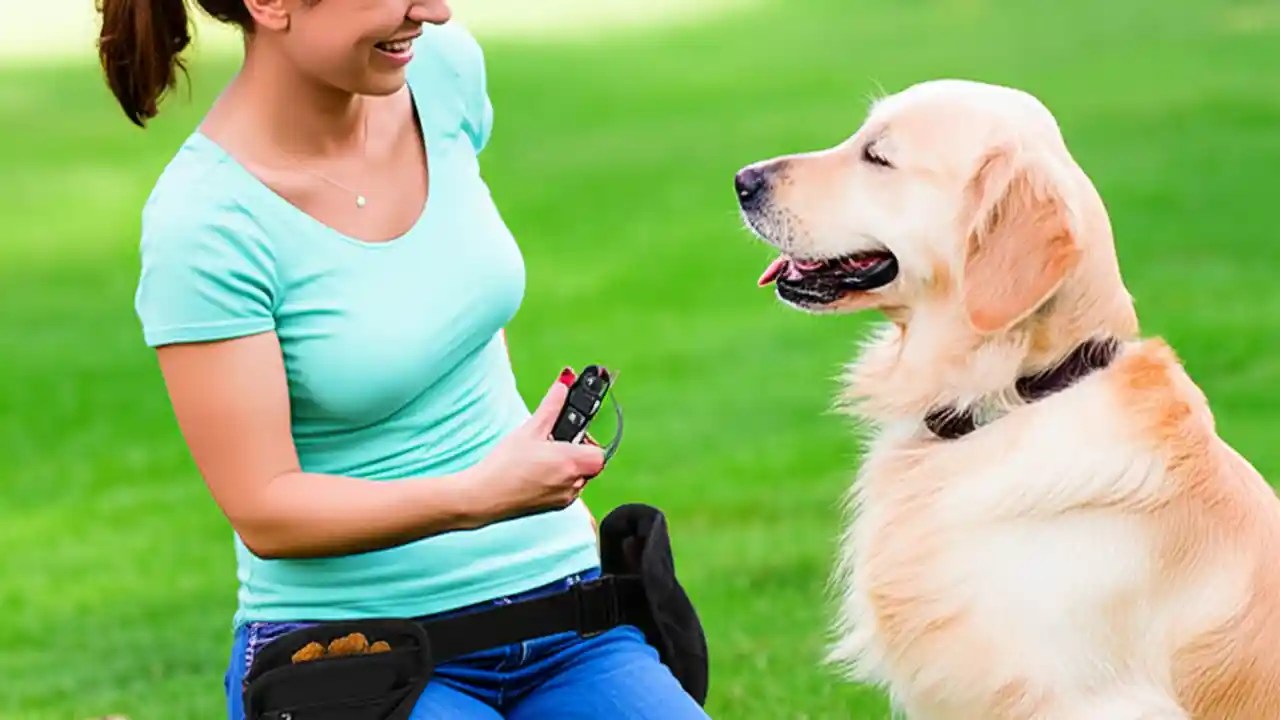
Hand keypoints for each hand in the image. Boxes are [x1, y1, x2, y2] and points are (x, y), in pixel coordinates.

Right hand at [463, 375, 605, 523]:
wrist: (483, 498)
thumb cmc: (505, 465)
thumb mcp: (530, 429)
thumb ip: (552, 405)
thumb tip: (565, 383)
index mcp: (571, 462)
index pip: (599, 453)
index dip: (589, 441)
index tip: (572, 434)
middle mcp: (573, 484)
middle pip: (590, 465)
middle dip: (576, 451)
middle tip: (553, 443)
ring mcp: (564, 498)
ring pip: (578, 478)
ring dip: (567, 466)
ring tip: (540, 458)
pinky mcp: (554, 508)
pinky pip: (566, 490)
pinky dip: (558, 480)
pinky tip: (535, 473)